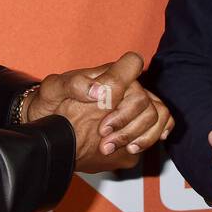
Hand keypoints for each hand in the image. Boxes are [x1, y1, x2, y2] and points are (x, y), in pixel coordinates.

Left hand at [26, 52, 172, 171]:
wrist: (50, 124)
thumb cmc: (51, 102)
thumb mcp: (52, 90)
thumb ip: (72, 85)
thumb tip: (99, 91)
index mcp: (108, 74)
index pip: (132, 64)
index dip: (126, 82)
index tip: (105, 106)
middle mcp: (126, 88)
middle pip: (144, 100)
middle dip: (126, 124)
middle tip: (103, 139)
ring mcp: (134, 106)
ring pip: (158, 114)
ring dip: (141, 135)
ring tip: (117, 148)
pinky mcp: (137, 125)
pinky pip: (161, 125)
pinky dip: (155, 135)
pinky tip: (137, 145)